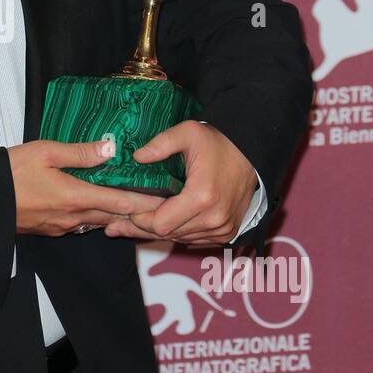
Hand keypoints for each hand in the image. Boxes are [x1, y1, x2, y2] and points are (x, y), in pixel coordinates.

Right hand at [7, 138, 165, 236]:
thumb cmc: (10, 173)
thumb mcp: (44, 152)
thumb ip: (79, 152)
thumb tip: (109, 149)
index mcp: (75, 197)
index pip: (120, 202)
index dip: (145, 203)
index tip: (165, 202)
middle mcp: (73, 217)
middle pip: (114, 217)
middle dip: (137, 213)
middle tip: (160, 206)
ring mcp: (62, 227)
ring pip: (98, 222)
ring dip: (117, 216)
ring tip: (135, 207)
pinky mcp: (51, 230)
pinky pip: (81, 224)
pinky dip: (96, 217)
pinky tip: (98, 208)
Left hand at [102, 120, 256, 246]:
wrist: (251, 153)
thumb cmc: (218, 142)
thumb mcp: (188, 132)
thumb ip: (160, 143)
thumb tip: (136, 157)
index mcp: (202, 197)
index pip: (160, 224)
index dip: (140, 219)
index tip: (127, 208)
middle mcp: (214, 219)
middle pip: (167, 235)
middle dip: (144, 227)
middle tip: (120, 222)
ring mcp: (222, 229)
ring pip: (179, 239)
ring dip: (161, 230)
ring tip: (138, 222)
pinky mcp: (226, 233)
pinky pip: (193, 239)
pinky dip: (178, 232)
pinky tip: (164, 222)